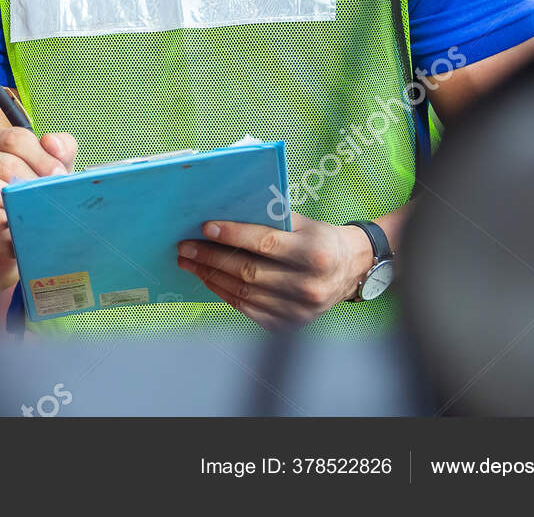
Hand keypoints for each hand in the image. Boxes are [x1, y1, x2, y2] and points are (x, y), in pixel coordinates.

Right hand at [0, 128, 77, 260]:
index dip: (41, 157)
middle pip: (5, 164)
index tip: (60, 174)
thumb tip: (52, 142)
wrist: (12, 224)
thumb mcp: (49, 165)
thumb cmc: (32, 186)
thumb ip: (60, 147)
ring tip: (35, 207)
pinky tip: (17, 221)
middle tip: (50, 195)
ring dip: (17, 199)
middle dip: (32, 181)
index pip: (16, 140)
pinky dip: (4, 220)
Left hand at [175, 214, 370, 331]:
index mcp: (315, 253)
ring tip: (189, 262)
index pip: (266, 243)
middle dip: (211, 257)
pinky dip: (223, 293)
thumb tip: (224, 210)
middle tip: (185, 247)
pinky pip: (247, 309)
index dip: (233, 235)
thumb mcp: (303, 222)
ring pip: (244, 293)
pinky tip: (208, 278)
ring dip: (210, 276)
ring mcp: (299, 309)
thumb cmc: (319, 239)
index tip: (205, 228)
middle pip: (249, 271)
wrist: (348, 271)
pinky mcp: (289, 324)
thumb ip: (270, 217)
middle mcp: (309, 285)